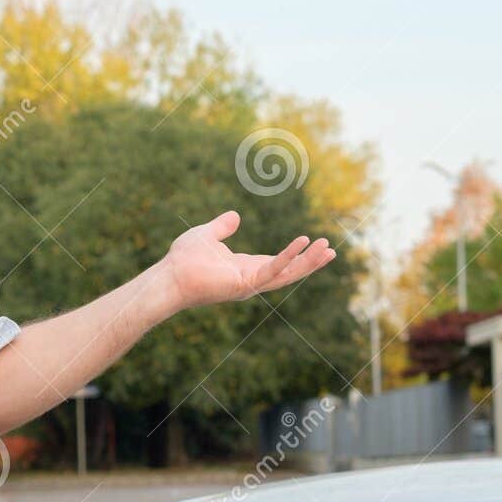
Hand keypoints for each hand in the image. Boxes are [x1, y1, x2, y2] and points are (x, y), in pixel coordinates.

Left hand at [158, 210, 335, 309]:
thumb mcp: (208, 235)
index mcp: (245, 268)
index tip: (314, 244)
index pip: (278, 263)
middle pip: (289, 271)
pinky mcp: (245, 284)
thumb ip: (223, 226)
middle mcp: (251, 279)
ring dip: (308, 262)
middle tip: (332, 250)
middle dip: (310, 262)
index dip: (297, 255)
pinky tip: (303, 243)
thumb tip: (235, 216)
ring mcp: (250, 284)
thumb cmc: (184, 259)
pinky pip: (272, 270)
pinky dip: (288, 256)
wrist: (169, 275)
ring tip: (328, 248)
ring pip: (287, 274)